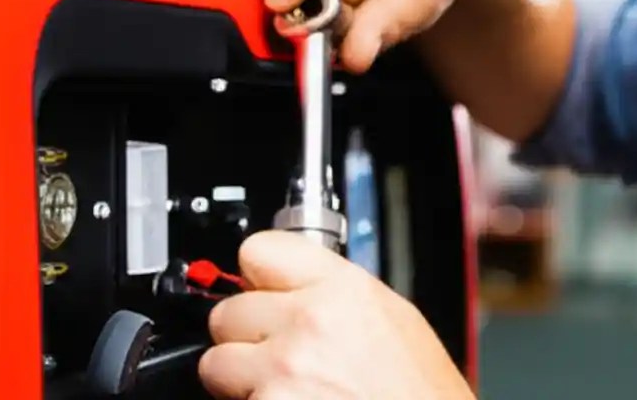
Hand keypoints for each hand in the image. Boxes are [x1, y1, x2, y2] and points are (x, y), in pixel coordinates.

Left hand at [198, 231, 474, 399]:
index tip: (263, 289)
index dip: (258, 276)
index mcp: (343, 289)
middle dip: (247, 335)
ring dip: (241, 378)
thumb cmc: (420, 394)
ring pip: (215, 363)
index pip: (258, 250)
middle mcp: (308, 323)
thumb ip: (335, 294)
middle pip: (227, 310)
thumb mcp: (394, 320)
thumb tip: (289, 285)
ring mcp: (281, 373)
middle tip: (281, 354)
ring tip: (286, 388)